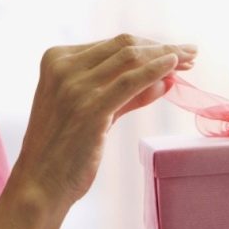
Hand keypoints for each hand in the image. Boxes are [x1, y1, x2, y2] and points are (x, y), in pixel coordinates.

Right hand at [15, 34, 195, 205]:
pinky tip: (174, 67)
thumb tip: (165, 78)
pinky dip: (156, 69)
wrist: (38, 184)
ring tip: (190, 59)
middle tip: (190, 52)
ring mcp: (75, 86)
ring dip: (165, 55)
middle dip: (161, 46)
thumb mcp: (88, 110)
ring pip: (130, 57)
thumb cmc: (62, 149)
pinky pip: (130, 81)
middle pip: (123, 45)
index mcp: (55, 59)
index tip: (174, 52)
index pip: (111, 44)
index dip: (148, 45)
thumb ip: (124, 93)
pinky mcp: (90, 107)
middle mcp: (63, 66)